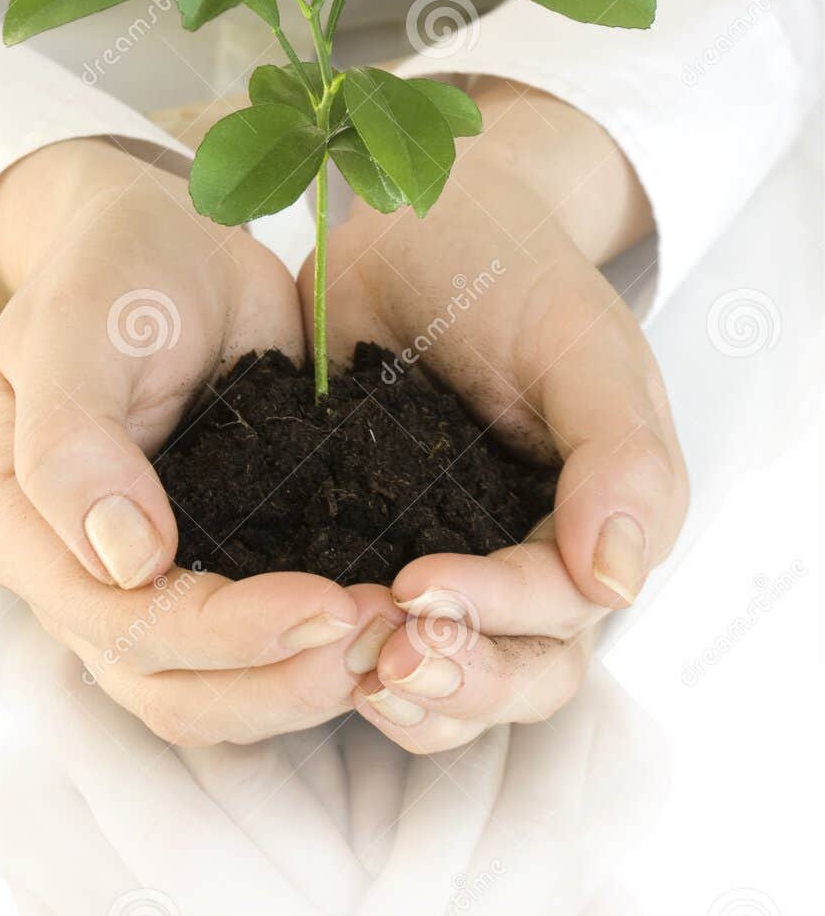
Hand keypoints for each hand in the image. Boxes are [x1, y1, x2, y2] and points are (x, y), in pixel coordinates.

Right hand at [0, 139, 396, 743]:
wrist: (173, 244)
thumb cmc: (114, 270)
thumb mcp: (79, 327)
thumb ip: (74, 440)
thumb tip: (122, 560)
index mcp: (20, 527)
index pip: (121, 624)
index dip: (225, 634)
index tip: (329, 605)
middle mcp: (74, 578)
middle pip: (171, 686)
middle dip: (280, 679)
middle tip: (386, 634)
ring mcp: (146, 586)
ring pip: (217, 697)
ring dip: (307, 687)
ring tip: (397, 638)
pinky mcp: (217, 574)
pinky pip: (260, 656)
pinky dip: (319, 657)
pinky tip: (389, 627)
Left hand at [298, 81, 687, 752]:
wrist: (412, 222)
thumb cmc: (512, 269)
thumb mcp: (579, 342)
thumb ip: (617, 452)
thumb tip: (615, 581)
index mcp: (593, 516)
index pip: (562, 608)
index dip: (497, 613)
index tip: (418, 585)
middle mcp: (527, 554)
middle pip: (519, 672)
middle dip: (459, 680)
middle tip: (386, 659)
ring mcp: (449, 556)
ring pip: (449, 675)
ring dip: (409, 693)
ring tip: (351, 673)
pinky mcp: (368, 544)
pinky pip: (370, 633)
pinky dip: (347, 659)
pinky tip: (300, 647)